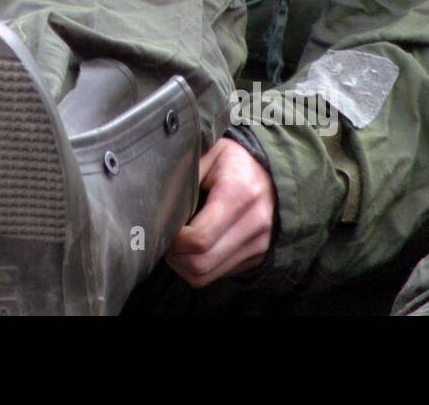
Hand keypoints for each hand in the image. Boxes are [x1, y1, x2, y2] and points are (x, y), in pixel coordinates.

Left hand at [165, 137, 275, 287]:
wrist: (274, 172)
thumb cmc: (233, 160)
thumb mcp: (209, 152)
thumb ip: (185, 173)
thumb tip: (155, 197)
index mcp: (239, 194)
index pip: (199, 238)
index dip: (173, 239)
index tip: (163, 225)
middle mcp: (254, 224)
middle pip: (200, 262)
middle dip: (174, 255)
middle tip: (165, 237)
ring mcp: (258, 244)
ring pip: (206, 275)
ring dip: (182, 265)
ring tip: (176, 243)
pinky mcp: (257, 257)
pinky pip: (218, 275)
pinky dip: (198, 267)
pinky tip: (193, 247)